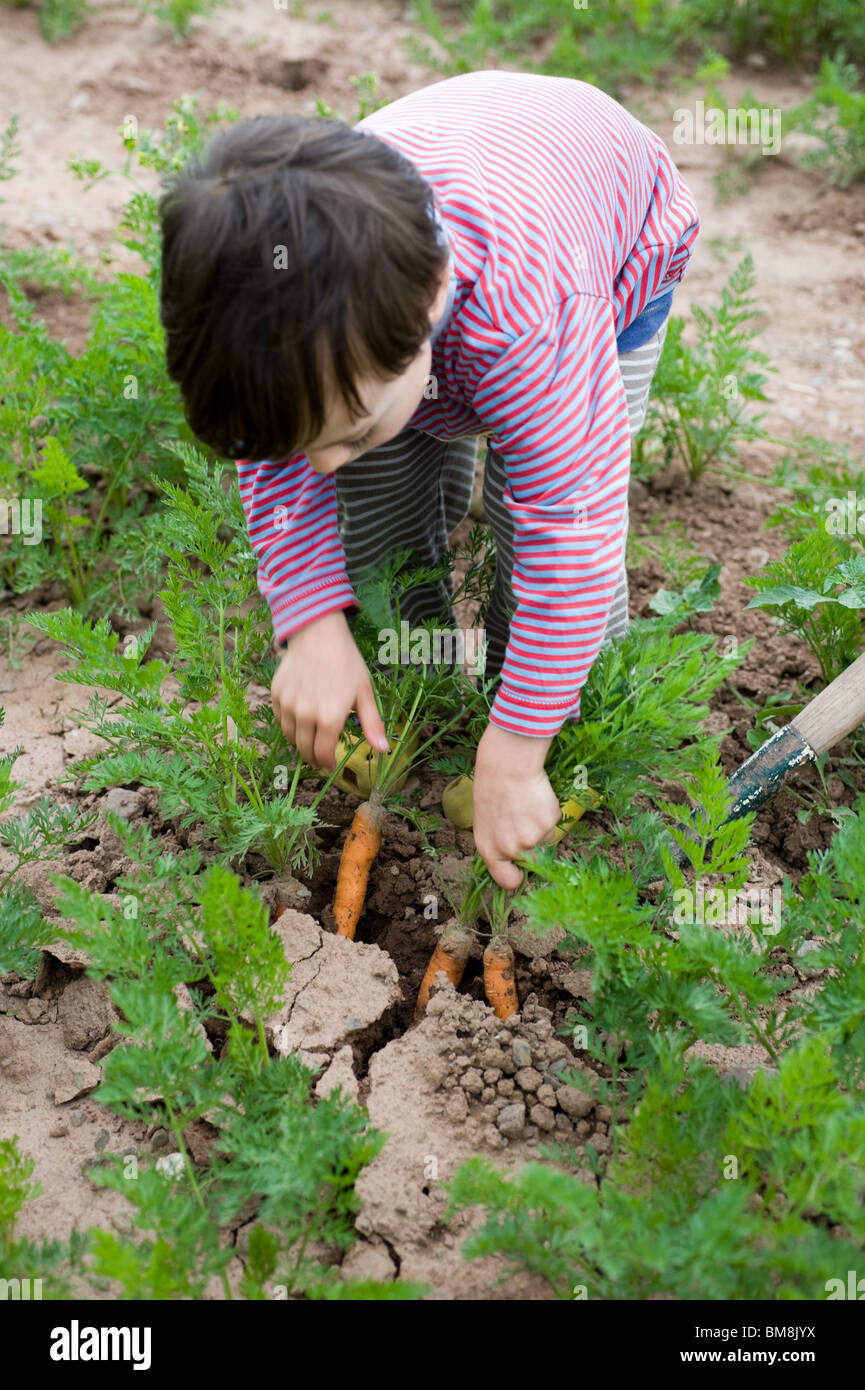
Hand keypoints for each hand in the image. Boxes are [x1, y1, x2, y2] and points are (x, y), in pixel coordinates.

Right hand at [270, 611, 388, 770]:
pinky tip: (300, 719)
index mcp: (329, 718)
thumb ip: (371, 724)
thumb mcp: (364, 693)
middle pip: (304, 750)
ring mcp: (287, 705)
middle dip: (313, 757)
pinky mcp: (276, 694)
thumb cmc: (347, 662)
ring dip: (300, 742)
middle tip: (320, 756)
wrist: (319, 633)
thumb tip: (383, 750)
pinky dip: (289, 724)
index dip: (326, 763)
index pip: (322, 755)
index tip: (330, 764)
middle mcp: (304, 715)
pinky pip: (280, 719)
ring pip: (290, 736)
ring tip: (311, 738)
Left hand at [473, 723, 558, 888]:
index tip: (521, 870)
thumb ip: (499, 842)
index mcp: (490, 851)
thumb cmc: (492, 788)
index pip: (507, 880)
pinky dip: (548, 814)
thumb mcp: (486, 821)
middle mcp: (511, 850)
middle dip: (533, 847)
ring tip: (527, 805)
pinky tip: (536, 798)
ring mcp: (531, 839)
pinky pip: (553, 826)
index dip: (516, 876)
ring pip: (544, 841)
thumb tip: (514, 856)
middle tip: (525, 822)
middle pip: (533, 861)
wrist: (508, 766)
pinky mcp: (548, 825)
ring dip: (540, 828)